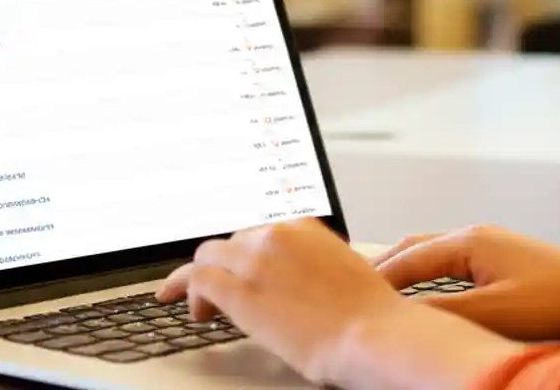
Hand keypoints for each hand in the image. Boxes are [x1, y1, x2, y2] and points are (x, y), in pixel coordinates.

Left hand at [157, 219, 521, 389]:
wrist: (372, 333)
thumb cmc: (368, 314)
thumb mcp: (342, 270)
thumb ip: (311, 265)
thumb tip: (291, 282)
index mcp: (302, 227)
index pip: (257, 232)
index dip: (244, 252)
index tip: (238, 265)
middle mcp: (275, 235)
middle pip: (231, 243)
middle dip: (224, 266)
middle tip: (220, 289)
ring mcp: (254, 260)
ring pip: (207, 256)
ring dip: (202, 279)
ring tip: (202, 304)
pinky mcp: (238, 290)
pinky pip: (196, 280)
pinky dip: (187, 292)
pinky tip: (198, 313)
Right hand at [376, 225, 559, 342]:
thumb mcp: (495, 314)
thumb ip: (444, 315)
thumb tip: (402, 319)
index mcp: (471, 241)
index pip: (407, 258)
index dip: (376, 279)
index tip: (351, 295)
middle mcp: (479, 239)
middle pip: (416, 250)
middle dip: (386, 270)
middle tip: (358, 291)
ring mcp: (495, 251)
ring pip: (436, 259)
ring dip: (409, 277)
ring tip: (386, 298)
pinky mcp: (508, 268)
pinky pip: (455, 271)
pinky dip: (432, 284)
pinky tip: (431, 306)